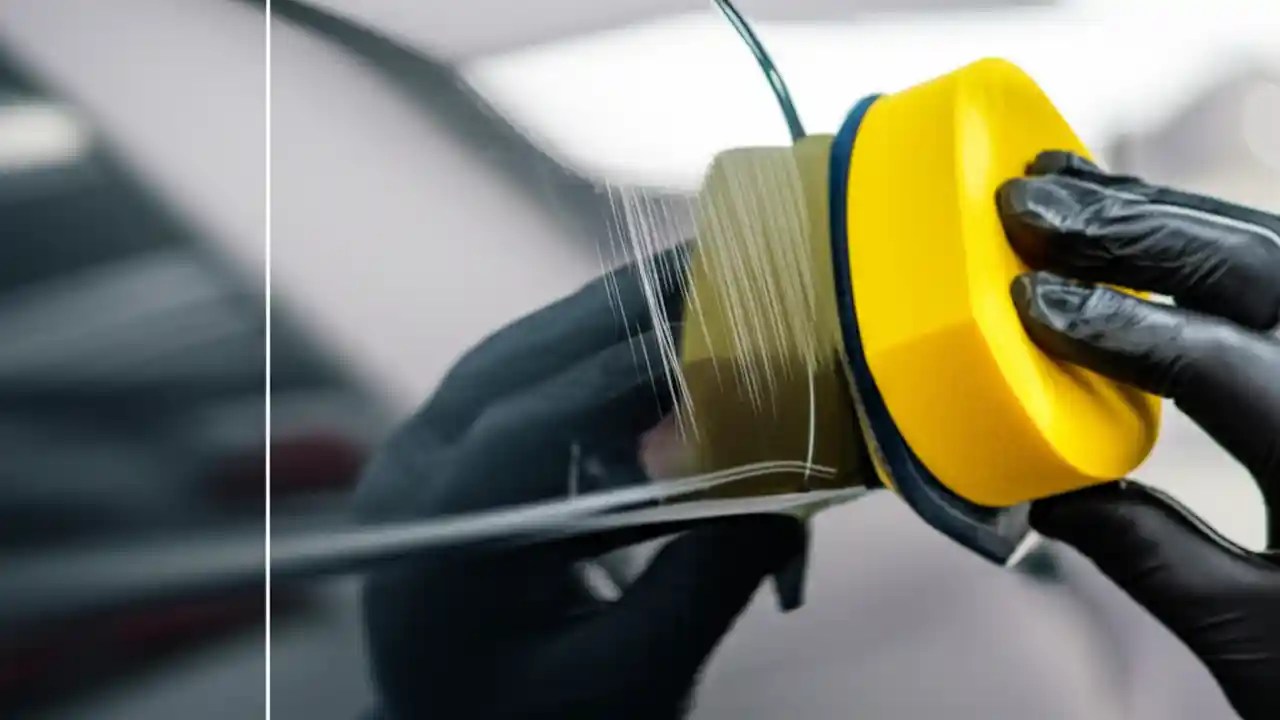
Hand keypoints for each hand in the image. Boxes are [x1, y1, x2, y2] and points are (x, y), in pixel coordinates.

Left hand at [353, 247, 801, 718]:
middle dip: (622, 315)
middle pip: (513, 366)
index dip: (633, 370)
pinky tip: (655, 331)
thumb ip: (704, 583)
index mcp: (426, 551)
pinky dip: (592, 351)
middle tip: (721, 265)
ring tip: (699, 278)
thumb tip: (790, 480)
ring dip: (608, 319)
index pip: (528, 429)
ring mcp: (415, 458)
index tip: (726, 326)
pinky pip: (520, 378)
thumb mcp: (630, 678)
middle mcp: (403, 483)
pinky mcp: (446, 450)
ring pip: (515, 356)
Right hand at [999, 151, 1279, 719]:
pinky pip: (1276, 282)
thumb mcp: (1253, 638)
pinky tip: (1135, 226)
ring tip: (1066, 188)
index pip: (1226, 363)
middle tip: (1029, 202)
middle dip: (1137, 229)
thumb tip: (1036, 492)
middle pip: (1261, 269)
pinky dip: (1202, 242)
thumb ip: (1148, 555)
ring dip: (1166, 214)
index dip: (1123, 328)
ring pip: (1276, 252)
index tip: (1029, 305)